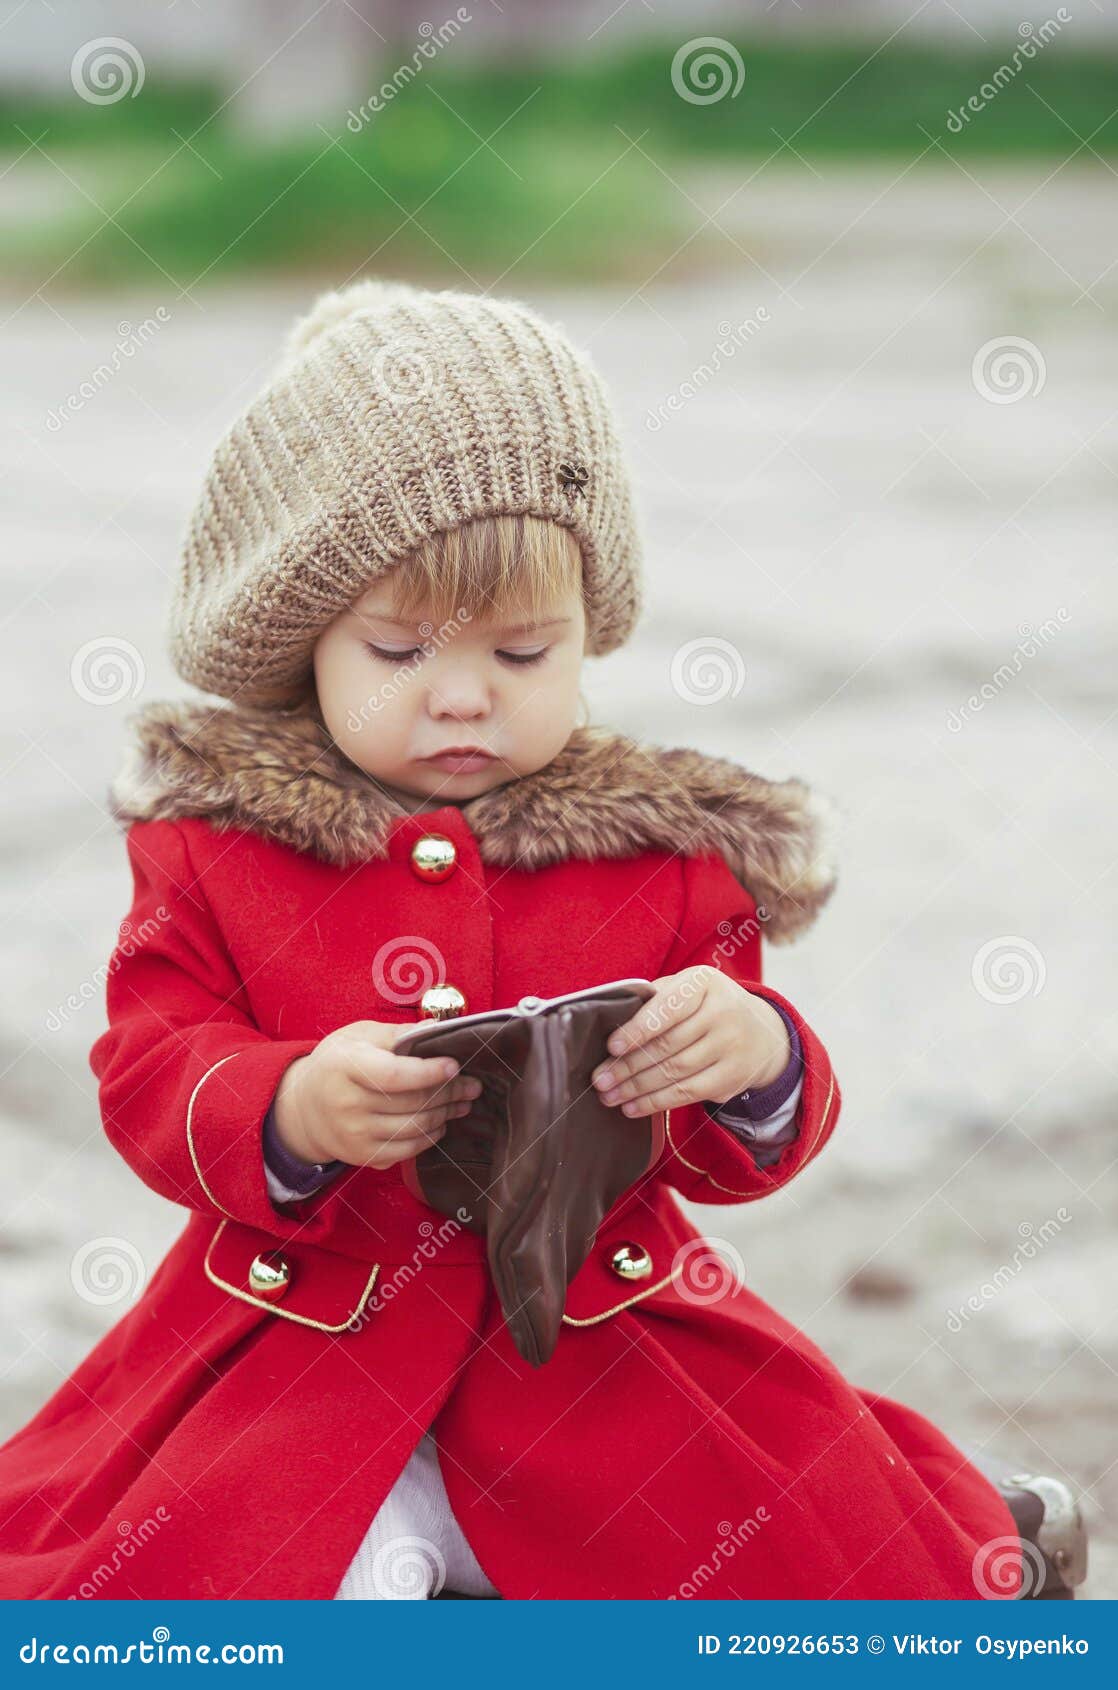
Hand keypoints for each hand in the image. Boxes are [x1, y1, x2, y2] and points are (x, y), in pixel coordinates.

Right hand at [272, 1020, 482, 1170]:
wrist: (303, 1107)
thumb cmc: (337, 1064)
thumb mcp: (357, 1037)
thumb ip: (396, 1034)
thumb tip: (435, 1030)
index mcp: (345, 1066)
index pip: (394, 1074)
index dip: (429, 1072)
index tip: (455, 1065)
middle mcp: (347, 1103)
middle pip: (412, 1102)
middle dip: (450, 1093)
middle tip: (472, 1085)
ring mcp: (354, 1134)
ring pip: (415, 1128)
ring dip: (446, 1115)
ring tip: (463, 1103)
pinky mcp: (362, 1156)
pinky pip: (407, 1150)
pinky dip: (430, 1137)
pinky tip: (440, 1123)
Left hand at [589, 967, 790, 1117]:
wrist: (762, 1033)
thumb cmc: (706, 1006)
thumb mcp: (687, 988)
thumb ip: (654, 1000)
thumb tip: (610, 1024)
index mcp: (704, 983)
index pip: (667, 1008)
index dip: (637, 1029)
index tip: (611, 1047)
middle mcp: (723, 1012)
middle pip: (667, 1045)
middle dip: (627, 1065)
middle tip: (600, 1080)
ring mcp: (731, 1046)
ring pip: (675, 1072)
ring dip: (636, 1088)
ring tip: (609, 1096)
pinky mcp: (732, 1077)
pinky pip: (687, 1093)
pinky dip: (656, 1102)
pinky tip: (632, 1106)